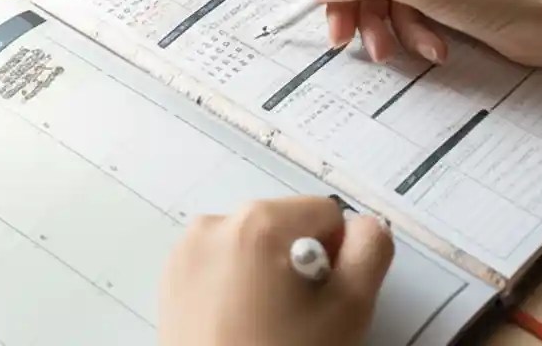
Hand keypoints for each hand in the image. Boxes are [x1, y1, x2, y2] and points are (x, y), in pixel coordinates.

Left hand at [159, 197, 393, 345]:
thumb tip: (366, 227)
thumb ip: (370, 251)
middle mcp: (214, 226)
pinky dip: (237, 288)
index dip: (339, 256)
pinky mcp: (171, 279)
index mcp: (257, 222)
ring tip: (268, 326)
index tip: (325, 296)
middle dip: (300, 265)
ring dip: (268, 277)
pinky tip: (241, 328)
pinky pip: (221, 267)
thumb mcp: (348, 308)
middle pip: (286, 227)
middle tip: (298, 318)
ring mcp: (187, 253)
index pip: (326, 213)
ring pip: (253, 248)